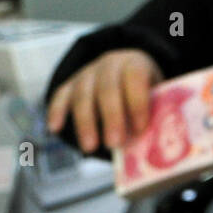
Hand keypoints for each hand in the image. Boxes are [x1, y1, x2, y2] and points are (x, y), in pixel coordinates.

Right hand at [46, 49, 163, 152]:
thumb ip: (155, 115)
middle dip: (111, 117)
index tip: (140, 129)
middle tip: (114, 143)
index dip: (137, 102)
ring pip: (83, 94)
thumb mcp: (157, 98)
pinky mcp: (72, 84)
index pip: (135, 77)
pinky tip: (54, 128)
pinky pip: (61, 95)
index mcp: (135, 64)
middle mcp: (110, 65)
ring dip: (85, 122)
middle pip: (107, 88)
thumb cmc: (147, 94)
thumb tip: (153, 145)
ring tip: (90, 148)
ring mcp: (88, 73)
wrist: (128, 72)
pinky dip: (56, 111)